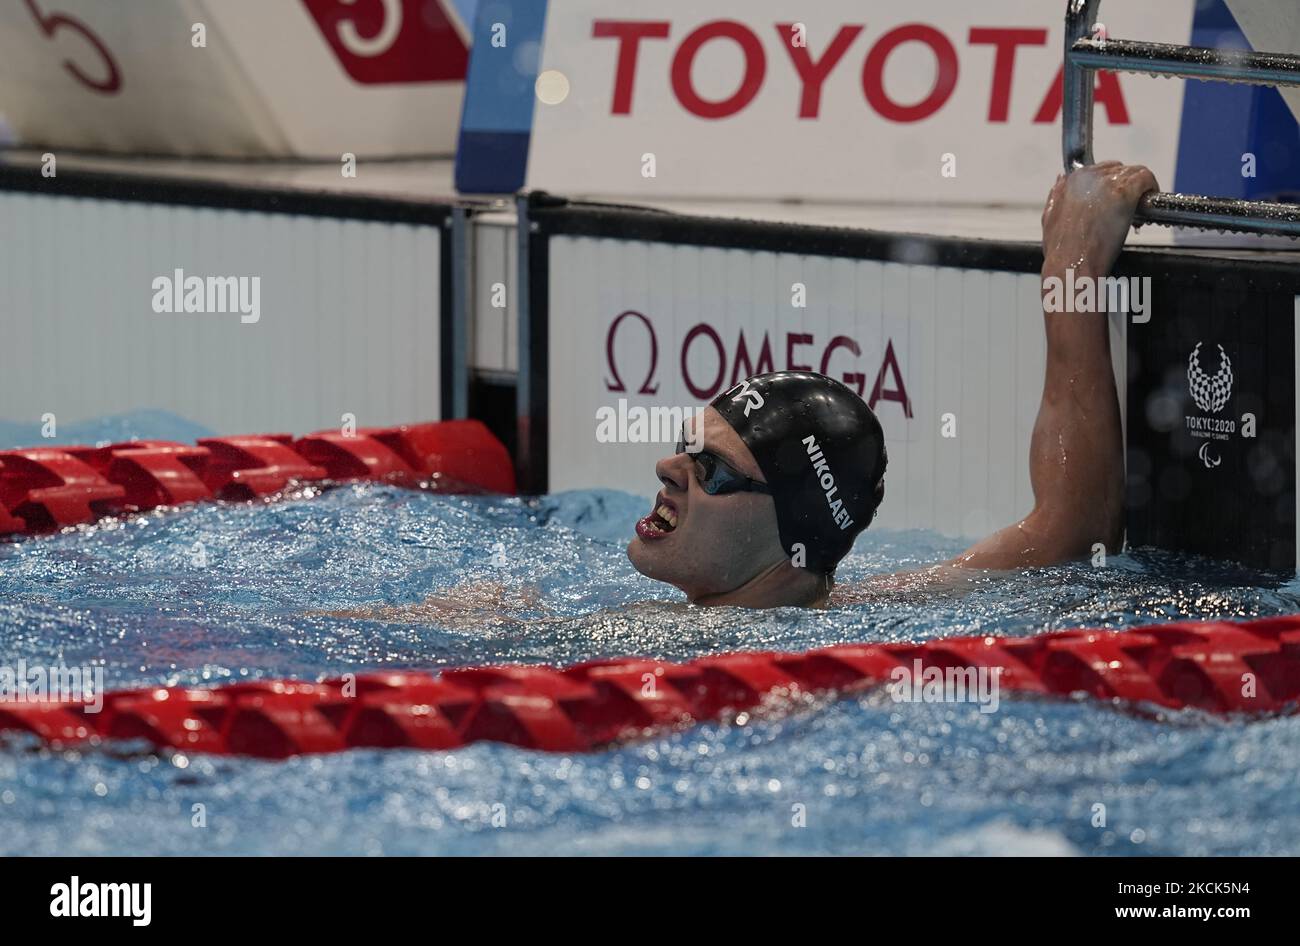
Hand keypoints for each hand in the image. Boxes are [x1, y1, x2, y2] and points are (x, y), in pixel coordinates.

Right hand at [1041, 161, 1158, 276]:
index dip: (1109, 186)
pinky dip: (1151, 187)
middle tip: (1126, 208)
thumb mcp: (1049, 219)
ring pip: (1133, 172)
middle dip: (1124, 186)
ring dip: (1138, 189)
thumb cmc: (1061, 251)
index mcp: (1071, 181)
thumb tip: (1062, 180)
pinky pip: (1145, 178)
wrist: (1072, 265)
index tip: (1113, 201)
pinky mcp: (1125, 192)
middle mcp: (1088, 177)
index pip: (1100, 170)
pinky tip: (1148, 204)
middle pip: (1117, 170)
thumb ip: (1056, 196)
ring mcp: (1107, 184)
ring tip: (1137, 211)